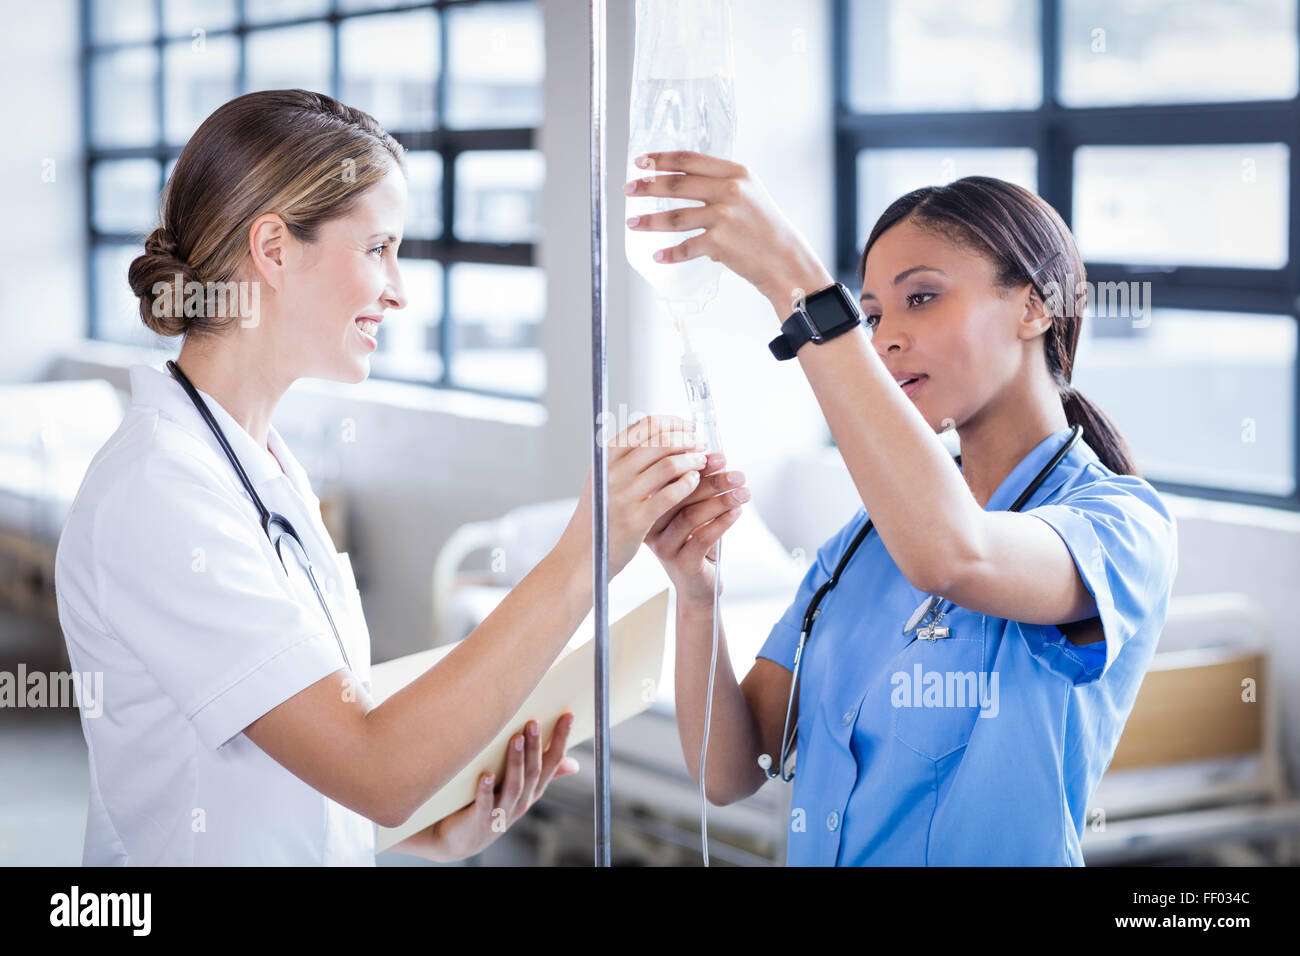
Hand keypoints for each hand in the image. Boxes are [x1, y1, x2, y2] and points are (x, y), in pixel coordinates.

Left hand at [390, 713, 578, 862]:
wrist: (464, 839)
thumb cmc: (493, 806)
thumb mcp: (522, 791)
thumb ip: (544, 776)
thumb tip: (574, 764)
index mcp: (533, 790)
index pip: (552, 762)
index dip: (561, 739)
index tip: (568, 715)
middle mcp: (522, 801)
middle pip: (533, 772)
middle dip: (535, 747)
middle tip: (533, 722)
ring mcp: (503, 812)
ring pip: (514, 785)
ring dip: (516, 762)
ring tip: (515, 739)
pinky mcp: (481, 820)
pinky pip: (485, 804)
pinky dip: (487, 790)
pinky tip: (486, 775)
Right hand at [562, 415, 710, 576]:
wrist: (581, 556)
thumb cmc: (598, 518)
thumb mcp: (603, 481)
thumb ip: (626, 459)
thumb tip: (660, 435)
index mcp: (605, 458)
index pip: (645, 425)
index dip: (673, 423)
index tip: (688, 428)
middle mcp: (612, 473)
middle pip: (660, 440)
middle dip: (687, 439)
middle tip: (701, 444)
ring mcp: (624, 496)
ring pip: (669, 465)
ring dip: (692, 459)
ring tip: (703, 462)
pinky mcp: (636, 519)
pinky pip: (671, 494)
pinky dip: (688, 484)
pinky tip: (694, 482)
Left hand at [624, 151, 834, 316]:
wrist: (784, 259)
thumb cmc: (765, 227)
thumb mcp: (749, 193)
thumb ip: (720, 183)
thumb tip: (680, 180)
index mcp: (736, 173)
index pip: (690, 160)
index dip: (662, 159)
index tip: (641, 161)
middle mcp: (730, 190)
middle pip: (677, 185)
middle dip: (648, 186)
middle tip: (629, 189)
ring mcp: (724, 217)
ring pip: (675, 217)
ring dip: (649, 221)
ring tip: (632, 223)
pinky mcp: (719, 243)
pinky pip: (685, 247)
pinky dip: (669, 253)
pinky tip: (657, 255)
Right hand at [645, 451, 748, 605]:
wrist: (698, 586)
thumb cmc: (697, 543)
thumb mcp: (696, 512)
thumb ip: (700, 488)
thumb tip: (718, 459)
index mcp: (650, 508)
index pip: (668, 480)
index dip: (695, 466)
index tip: (720, 457)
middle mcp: (651, 526)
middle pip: (680, 495)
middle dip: (713, 481)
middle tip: (738, 475)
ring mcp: (664, 546)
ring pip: (691, 516)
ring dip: (721, 501)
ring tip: (743, 493)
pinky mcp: (681, 563)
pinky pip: (702, 537)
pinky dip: (722, 522)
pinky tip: (737, 513)